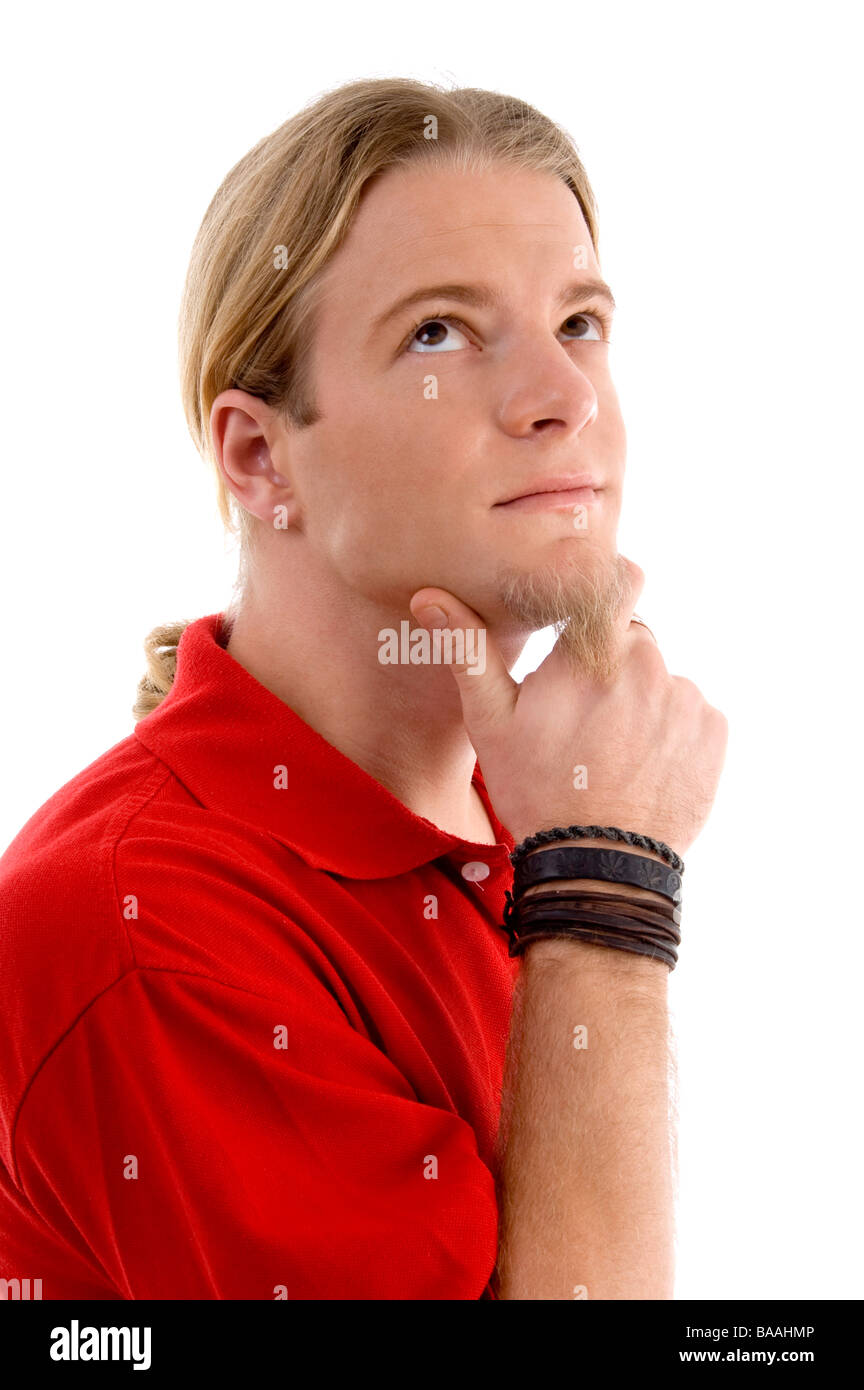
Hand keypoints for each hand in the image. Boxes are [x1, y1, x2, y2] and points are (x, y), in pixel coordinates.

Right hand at [409, 561, 727, 856]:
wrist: (596, 866)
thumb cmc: (534, 789)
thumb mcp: (490, 721)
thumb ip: (468, 649)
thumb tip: (429, 596)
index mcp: (592, 648)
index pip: (620, 580)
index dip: (606, 593)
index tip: (590, 619)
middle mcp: (648, 662)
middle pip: (635, 640)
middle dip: (613, 665)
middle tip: (584, 716)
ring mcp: (685, 698)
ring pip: (662, 681)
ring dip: (643, 702)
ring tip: (613, 752)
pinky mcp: (713, 733)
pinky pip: (692, 716)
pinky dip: (673, 734)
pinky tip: (642, 768)